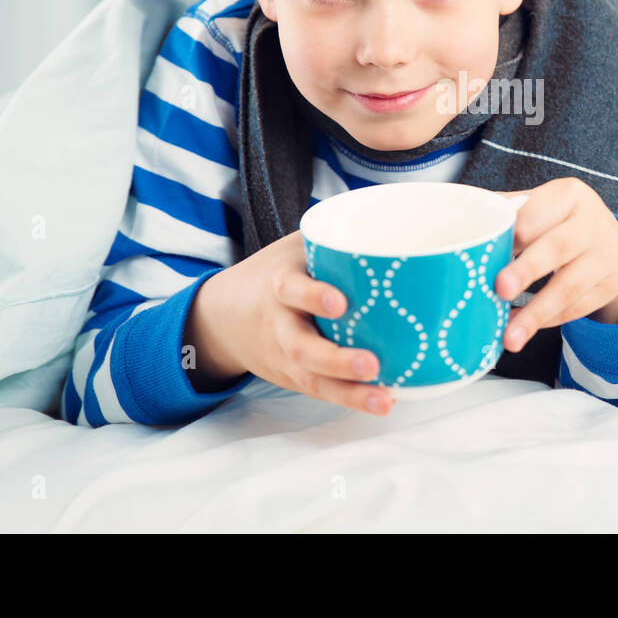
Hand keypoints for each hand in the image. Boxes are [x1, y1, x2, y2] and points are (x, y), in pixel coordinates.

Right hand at [189, 230, 394, 415]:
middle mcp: (279, 324)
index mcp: (278, 284)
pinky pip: (321, 391)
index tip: (340, 302)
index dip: (312, 296)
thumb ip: (333, 237)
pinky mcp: (294, 377)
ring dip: (350, 392)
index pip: (290, 289)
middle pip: (301, 347)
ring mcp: (285, 356)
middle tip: (371, 363)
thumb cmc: (276, 273)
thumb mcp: (295, 247)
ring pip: (313, 378)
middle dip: (335, 359)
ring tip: (385, 399)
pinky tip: (383, 402)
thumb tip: (395, 215)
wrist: (222, 316)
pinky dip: (350, 399)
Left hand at [493, 177, 617, 352]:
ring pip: (569, 287)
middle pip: (557, 247)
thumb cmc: (558, 222)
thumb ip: (507, 213)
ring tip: (510, 337)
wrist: (610, 241)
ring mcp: (604, 257)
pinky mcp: (608, 287)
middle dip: (527, 270)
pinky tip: (521, 328)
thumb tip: (462, 221)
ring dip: (536, 313)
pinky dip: (546, 322)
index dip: (509, 236)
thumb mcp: (541, 205)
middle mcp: (591, 223)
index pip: (534, 215)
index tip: (484, 253)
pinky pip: (575, 309)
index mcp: (567, 196)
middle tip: (500, 289)